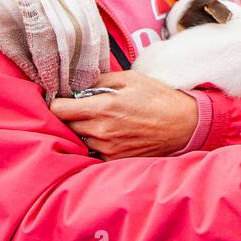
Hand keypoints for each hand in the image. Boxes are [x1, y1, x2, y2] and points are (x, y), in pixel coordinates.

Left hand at [51, 71, 198, 158]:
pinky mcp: (115, 160)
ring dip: (85, 131)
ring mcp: (108, 149)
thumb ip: (100, 79)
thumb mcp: (130, 79)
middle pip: (67, 125)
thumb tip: (79, 84)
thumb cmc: (158, 98)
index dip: (57, 103)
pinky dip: (98, 144)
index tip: (63, 100)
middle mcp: (101, 130)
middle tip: (86, 109)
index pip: (59, 109)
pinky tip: (113, 135)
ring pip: (80, 139)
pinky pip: (94, 152)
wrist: (183, 125)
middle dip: (72, 116)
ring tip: (104, 122)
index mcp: (102, 107)